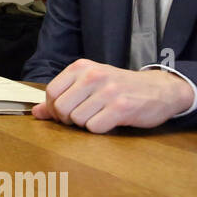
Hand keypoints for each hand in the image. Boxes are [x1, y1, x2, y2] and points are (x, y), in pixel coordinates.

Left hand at [30, 59, 193, 132]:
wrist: (161, 89)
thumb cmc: (121, 87)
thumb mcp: (89, 85)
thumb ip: (62, 96)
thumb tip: (35, 113)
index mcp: (81, 67)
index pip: (51, 92)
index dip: (54, 108)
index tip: (66, 112)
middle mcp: (93, 76)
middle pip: (61, 108)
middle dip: (68, 119)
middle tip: (84, 117)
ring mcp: (108, 91)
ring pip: (77, 119)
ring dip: (86, 124)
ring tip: (100, 116)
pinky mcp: (121, 108)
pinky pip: (94, 127)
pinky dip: (100, 129)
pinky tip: (110, 121)